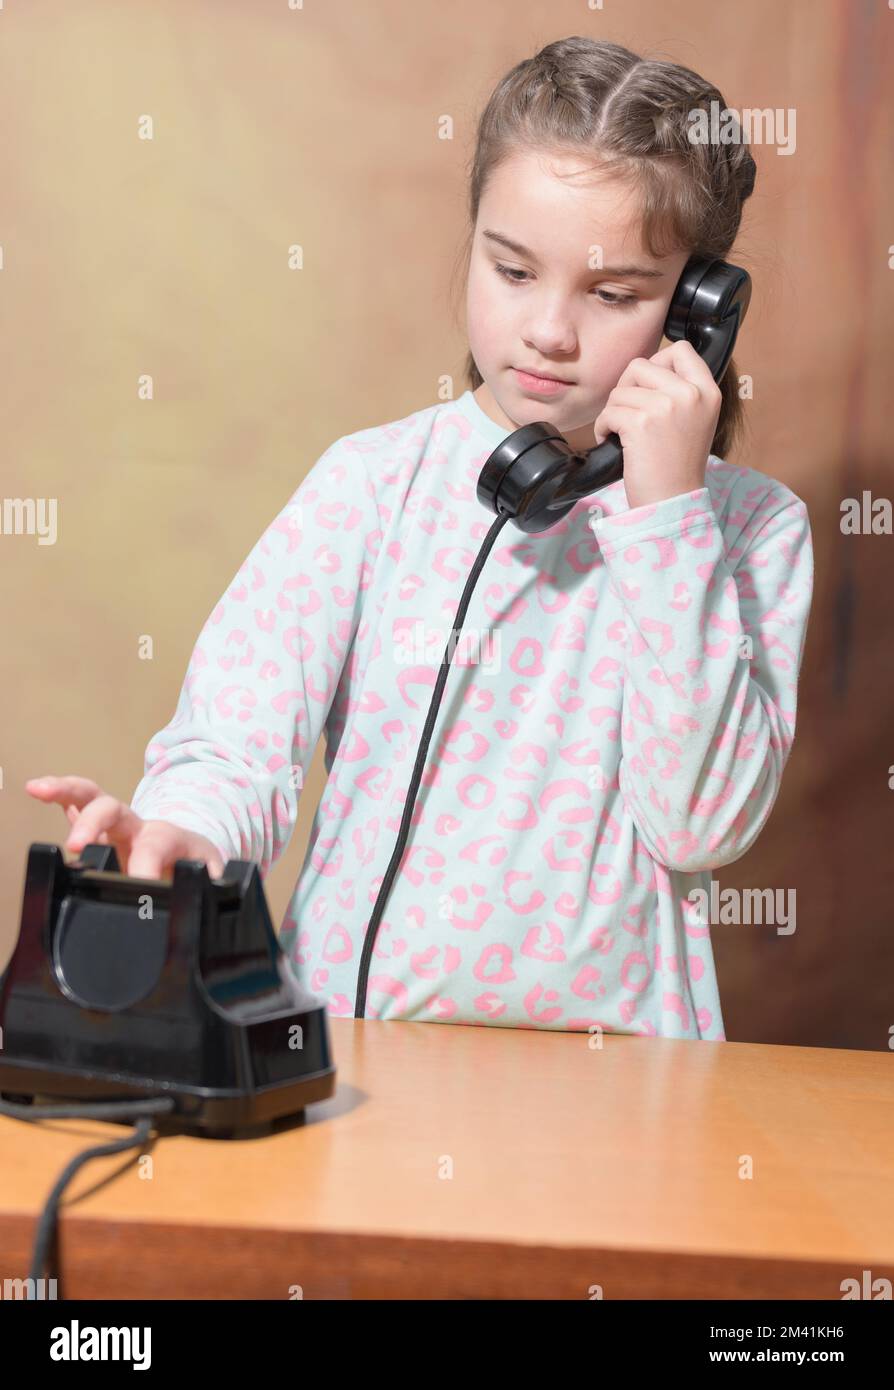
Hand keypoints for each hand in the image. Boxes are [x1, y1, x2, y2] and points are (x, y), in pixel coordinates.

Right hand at [25, 775, 226, 879]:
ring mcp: (115, 826)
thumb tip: (218, 895)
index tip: (138, 884)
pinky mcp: (98, 830)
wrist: (191, 853)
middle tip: (76, 846)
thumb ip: (214, 884)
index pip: (156, 842)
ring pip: (91, 799)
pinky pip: (76, 807)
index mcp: (168, 838)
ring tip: (40, 788)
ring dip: (65, 791)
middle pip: (116, 810)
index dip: (146, 861)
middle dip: (94, 823)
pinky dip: (56, 796)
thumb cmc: (196, 864)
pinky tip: (36, 788)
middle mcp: (138, 826)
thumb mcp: (213, 876)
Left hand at [593, 339, 721, 510]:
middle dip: (626, 389)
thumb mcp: (695, 420)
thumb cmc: (677, 465)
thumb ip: (681, 391)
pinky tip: (612, 442)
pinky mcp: (641, 423)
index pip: (681, 350)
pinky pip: (608, 411)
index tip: (648, 386)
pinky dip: (603, 427)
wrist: (673, 500)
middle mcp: (690, 394)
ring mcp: (666, 406)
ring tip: (622, 434)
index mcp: (707, 391)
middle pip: (641, 365)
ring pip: (620, 390)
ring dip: (613, 412)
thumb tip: (649, 366)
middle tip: (628, 413)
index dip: (656, 363)